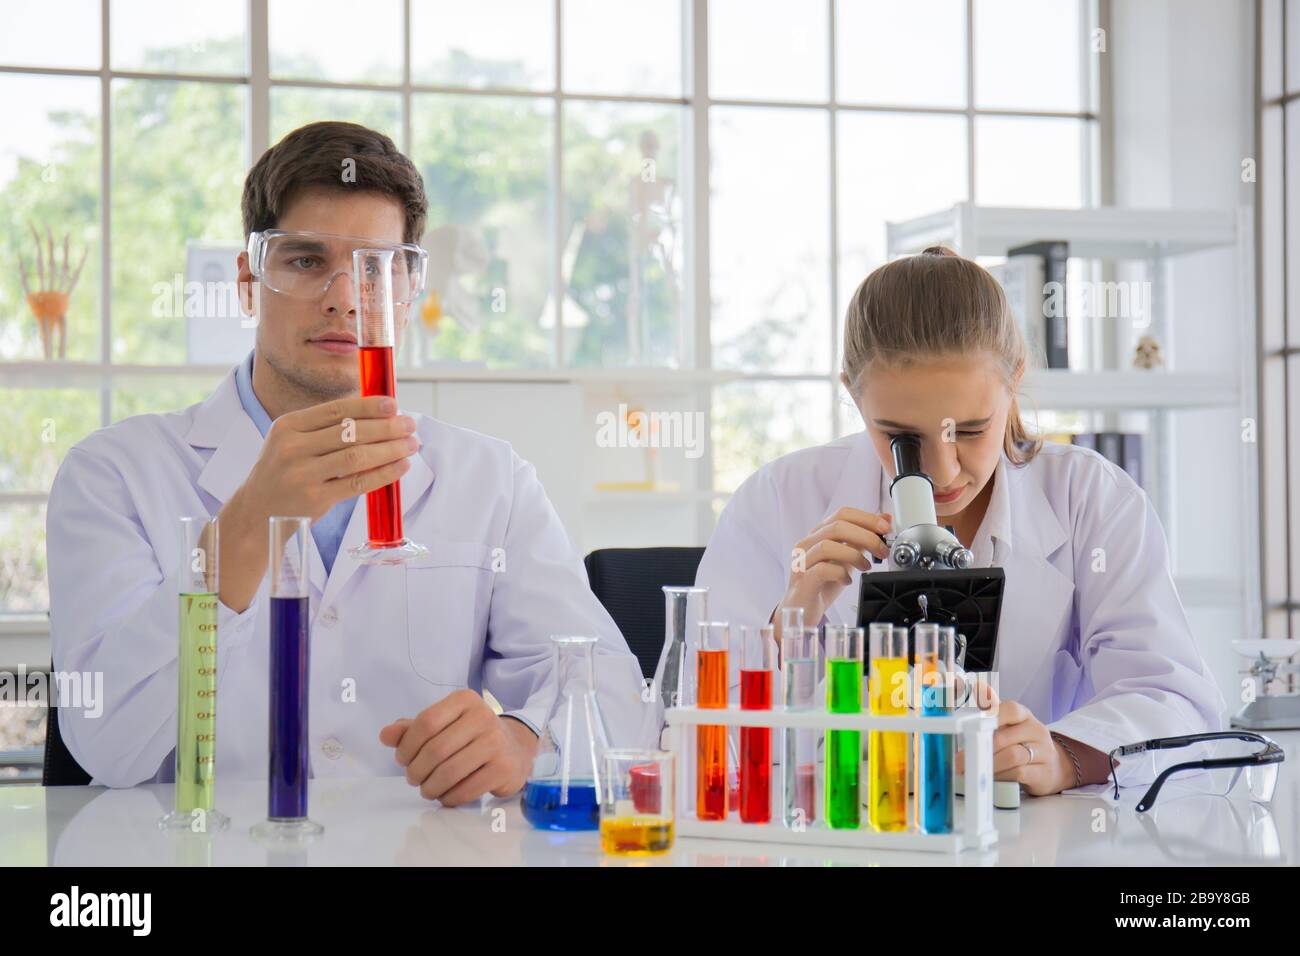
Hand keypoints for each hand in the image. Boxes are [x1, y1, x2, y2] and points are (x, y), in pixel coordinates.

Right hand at [218, 395, 418, 610]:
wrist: (256, 512)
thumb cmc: (284, 473)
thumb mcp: (291, 442)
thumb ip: (326, 429)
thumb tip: (378, 415)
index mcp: (288, 426)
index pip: (336, 409)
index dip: (368, 406)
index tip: (393, 404)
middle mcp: (292, 447)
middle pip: (350, 432)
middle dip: (387, 427)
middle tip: (410, 425)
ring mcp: (301, 474)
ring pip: (357, 456)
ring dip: (390, 449)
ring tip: (411, 445)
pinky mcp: (314, 499)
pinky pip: (357, 483)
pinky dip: (383, 473)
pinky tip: (400, 466)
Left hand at [379, 690, 536, 805]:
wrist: (514, 748)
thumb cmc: (470, 736)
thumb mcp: (443, 725)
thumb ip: (412, 729)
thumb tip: (385, 735)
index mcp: (464, 700)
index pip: (426, 722)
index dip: (407, 746)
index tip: (402, 759)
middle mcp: (483, 716)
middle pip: (436, 749)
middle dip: (416, 770)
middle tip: (413, 778)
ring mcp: (496, 742)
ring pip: (449, 771)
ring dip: (430, 787)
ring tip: (427, 789)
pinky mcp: (504, 768)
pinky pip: (466, 789)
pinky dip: (449, 797)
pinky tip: (446, 795)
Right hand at [776, 507, 890, 632]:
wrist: (802, 609)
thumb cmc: (823, 583)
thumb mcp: (847, 559)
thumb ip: (863, 540)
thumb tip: (885, 520)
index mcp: (818, 534)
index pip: (842, 514)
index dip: (866, 518)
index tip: (885, 528)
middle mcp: (807, 543)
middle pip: (837, 526)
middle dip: (866, 536)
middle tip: (882, 550)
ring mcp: (802, 561)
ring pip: (827, 546)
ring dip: (853, 554)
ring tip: (866, 567)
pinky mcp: (802, 579)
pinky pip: (821, 570)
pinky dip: (840, 573)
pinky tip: (847, 580)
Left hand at [956, 682, 1075, 795]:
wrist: (1055, 767)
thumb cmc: (1023, 745)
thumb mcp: (1010, 729)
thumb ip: (991, 723)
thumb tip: (964, 717)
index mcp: (1025, 716)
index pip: (1011, 710)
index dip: (990, 717)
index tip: (970, 727)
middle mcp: (1036, 731)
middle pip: (1005, 737)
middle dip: (979, 748)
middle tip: (961, 759)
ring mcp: (1043, 752)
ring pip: (1012, 756)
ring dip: (989, 764)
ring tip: (974, 769)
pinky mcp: (1044, 773)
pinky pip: (1019, 773)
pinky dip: (1001, 776)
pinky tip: (990, 778)